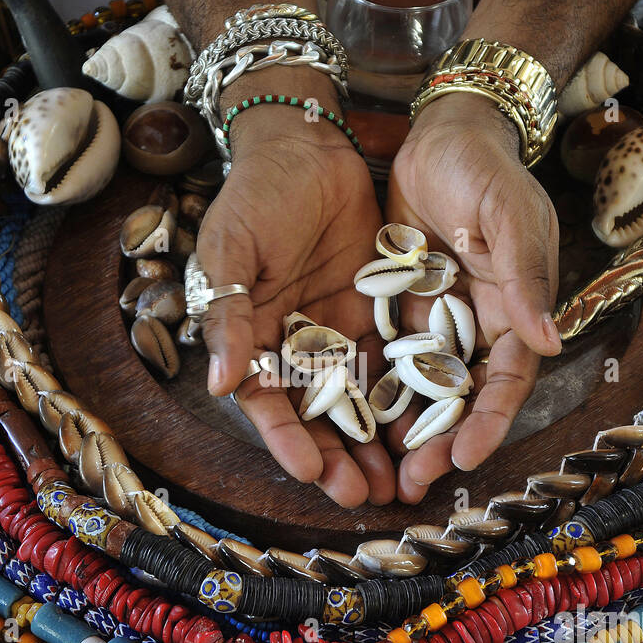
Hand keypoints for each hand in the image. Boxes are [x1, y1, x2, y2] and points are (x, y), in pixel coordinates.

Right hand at [196, 71, 394, 506]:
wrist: (307, 146)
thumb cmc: (256, 195)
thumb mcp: (233, 249)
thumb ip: (229, 315)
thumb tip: (217, 384)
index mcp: (252, 336)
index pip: (267, 401)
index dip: (287, 439)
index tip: (310, 473)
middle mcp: (293, 344)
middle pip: (315, 413)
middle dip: (337, 457)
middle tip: (363, 495)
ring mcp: (335, 331)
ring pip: (357, 399)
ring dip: (373, 442)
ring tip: (396, 482)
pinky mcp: (373, 313)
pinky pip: (391, 362)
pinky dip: (404, 397)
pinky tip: (425, 430)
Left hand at [386, 92, 562, 502]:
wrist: (441, 134)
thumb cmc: (485, 170)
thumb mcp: (509, 214)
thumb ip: (525, 274)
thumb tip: (549, 342)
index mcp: (514, 311)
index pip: (506, 379)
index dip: (487, 422)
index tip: (462, 459)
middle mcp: (476, 325)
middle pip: (459, 396)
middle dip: (437, 441)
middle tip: (410, 482)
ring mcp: (434, 320)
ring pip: (418, 388)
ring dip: (401, 430)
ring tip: (377, 473)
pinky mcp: (396, 308)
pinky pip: (382, 357)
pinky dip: (370, 390)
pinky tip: (346, 423)